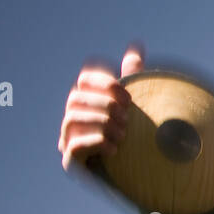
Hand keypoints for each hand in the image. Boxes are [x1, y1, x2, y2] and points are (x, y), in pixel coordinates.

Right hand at [58, 42, 144, 172]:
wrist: (144, 168)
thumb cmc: (138, 131)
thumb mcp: (139, 100)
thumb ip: (134, 73)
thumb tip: (136, 46)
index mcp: (89, 98)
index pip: (86, 78)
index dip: (106, 83)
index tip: (129, 96)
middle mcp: (74, 116)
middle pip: (77, 97)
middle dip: (105, 104)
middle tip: (128, 117)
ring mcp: (69, 138)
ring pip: (72, 118)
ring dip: (101, 123)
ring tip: (124, 133)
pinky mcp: (72, 160)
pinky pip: (73, 146)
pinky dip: (95, 143)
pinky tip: (115, 148)